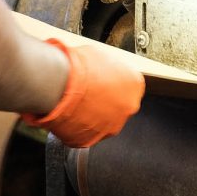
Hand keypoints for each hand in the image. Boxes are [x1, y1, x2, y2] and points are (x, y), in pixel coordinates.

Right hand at [22, 38, 144, 148]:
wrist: (61, 83)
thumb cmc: (79, 67)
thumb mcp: (100, 55)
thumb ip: (107, 66)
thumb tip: (100, 67)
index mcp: (135, 86)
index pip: (128, 86)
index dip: (112, 83)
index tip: (100, 82)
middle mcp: (128, 108)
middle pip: (117, 106)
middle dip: (103, 101)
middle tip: (87, 93)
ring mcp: (111, 126)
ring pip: (102, 121)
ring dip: (91, 114)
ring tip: (75, 103)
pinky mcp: (91, 139)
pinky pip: (84, 133)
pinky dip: (76, 126)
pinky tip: (68, 114)